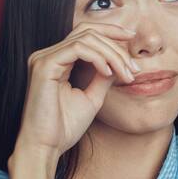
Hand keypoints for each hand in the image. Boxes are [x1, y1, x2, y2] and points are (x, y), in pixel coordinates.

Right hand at [11, 21, 139, 162]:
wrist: (46, 147)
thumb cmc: (64, 127)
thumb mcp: (92, 97)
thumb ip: (103, 76)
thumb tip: (119, 61)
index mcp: (56, 60)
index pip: (85, 34)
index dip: (110, 32)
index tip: (132, 39)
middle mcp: (47, 55)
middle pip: (87, 31)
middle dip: (116, 44)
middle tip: (134, 67)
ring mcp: (43, 58)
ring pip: (86, 38)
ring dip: (112, 54)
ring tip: (126, 73)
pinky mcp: (44, 65)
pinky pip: (78, 49)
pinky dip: (98, 58)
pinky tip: (109, 73)